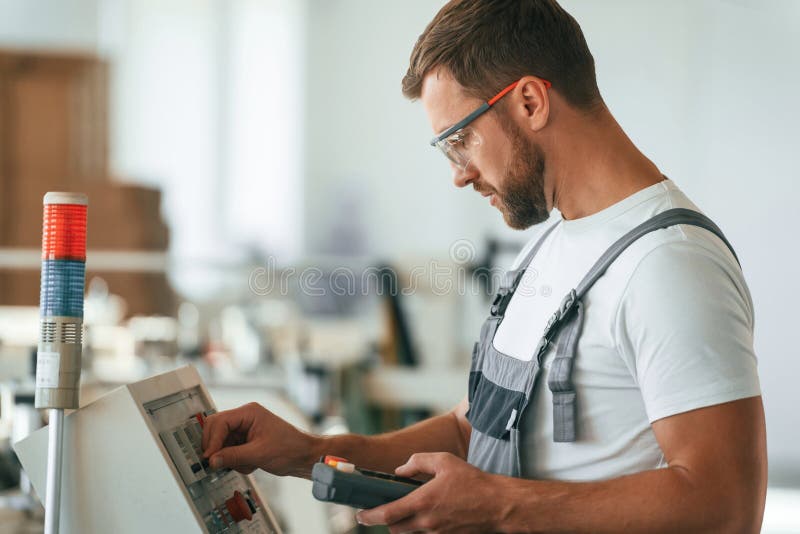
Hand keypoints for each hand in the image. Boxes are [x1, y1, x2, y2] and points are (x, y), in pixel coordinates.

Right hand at [202, 402, 316, 476]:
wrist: (304, 456)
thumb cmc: (290, 448)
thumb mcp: (259, 454)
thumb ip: (233, 456)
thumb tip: (212, 460)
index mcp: (249, 413)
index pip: (219, 422)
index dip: (212, 440)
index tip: (209, 457)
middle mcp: (244, 418)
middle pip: (216, 430)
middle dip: (217, 448)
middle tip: (217, 464)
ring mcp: (244, 430)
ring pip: (221, 443)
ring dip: (229, 457)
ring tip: (246, 464)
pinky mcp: (245, 441)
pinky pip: (229, 451)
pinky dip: (236, 461)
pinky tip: (251, 465)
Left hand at [356, 452, 501, 532]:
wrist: (497, 505)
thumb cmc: (472, 481)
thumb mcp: (444, 460)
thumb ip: (417, 462)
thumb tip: (400, 470)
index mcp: (422, 502)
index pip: (387, 515)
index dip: (369, 516)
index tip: (360, 514)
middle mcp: (426, 521)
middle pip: (394, 528)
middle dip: (384, 521)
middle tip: (379, 510)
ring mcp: (437, 533)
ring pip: (409, 533)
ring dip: (402, 524)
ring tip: (403, 509)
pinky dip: (418, 526)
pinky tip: (426, 513)